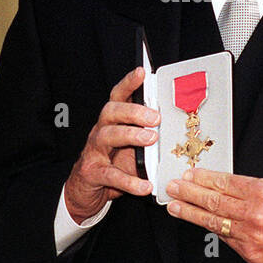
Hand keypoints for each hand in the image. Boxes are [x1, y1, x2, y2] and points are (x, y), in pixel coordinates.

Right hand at [64, 67, 157, 222]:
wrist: (86, 191)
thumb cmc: (113, 164)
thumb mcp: (132, 148)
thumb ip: (148, 136)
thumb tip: (176, 128)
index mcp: (112, 122)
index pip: (119, 96)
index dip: (129, 83)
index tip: (142, 72)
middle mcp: (101, 132)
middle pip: (111, 112)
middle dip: (133, 111)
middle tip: (155, 117)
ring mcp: (94, 151)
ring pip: (108, 136)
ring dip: (130, 135)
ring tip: (150, 139)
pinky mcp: (92, 172)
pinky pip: (111, 175)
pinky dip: (130, 181)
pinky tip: (145, 185)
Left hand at [167, 168, 262, 262]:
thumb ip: (248, 190)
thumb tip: (219, 187)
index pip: (224, 182)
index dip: (203, 179)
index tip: (189, 175)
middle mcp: (255, 213)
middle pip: (214, 201)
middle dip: (189, 193)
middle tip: (173, 188)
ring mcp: (251, 235)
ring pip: (213, 222)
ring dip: (190, 213)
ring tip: (175, 206)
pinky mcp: (250, 253)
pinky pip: (226, 239)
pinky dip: (212, 230)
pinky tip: (200, 223)